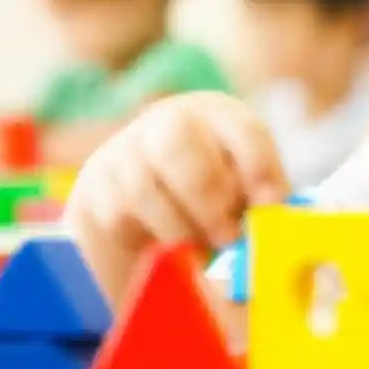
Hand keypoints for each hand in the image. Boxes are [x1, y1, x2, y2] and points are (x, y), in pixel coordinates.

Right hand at [64, 92, 289, 303]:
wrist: (147, 229)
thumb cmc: (213, 209)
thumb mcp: (246, 200)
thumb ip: (262, 211)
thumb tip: (275, 233)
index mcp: (218, 117)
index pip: (243, 128)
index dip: (259, 168)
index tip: (268, 208)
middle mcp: (167, 122)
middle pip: (176, 138)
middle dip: (206, 193)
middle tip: (227, 237)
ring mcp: (123, 151)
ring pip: (143, 186)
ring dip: (178, 228)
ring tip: (199, 251)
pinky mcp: (93, 190)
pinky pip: (117, 218)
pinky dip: (145, 242)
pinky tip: (163, 249)